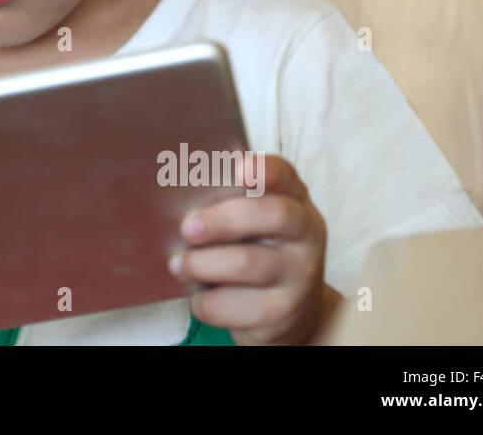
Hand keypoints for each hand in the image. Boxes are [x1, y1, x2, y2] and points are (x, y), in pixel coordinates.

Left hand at [168, 153, 340, 344]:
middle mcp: (306, 237)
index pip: (286, 177)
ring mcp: (300, 278)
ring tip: (178, 264)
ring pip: (245, 263)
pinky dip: (205, 300)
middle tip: (187, 228)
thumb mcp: (256, 225)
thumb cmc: (261, 255)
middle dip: (222, 219)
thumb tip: (176, 193)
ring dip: (201, 263)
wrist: (290, 314)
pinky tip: (199, 295)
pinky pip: (232, 305)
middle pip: (272, 215)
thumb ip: (231, 204)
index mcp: (296, 204)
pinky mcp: (282, 315)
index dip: (265, 170)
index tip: (239, 168)